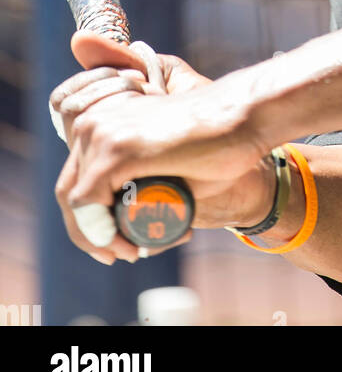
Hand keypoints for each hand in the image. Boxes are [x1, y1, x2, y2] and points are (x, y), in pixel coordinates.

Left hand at [51, 47, 274, 264]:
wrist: (243, 118)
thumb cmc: (215, 142)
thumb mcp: (168, 165)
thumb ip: (145, 184)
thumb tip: (134, 234)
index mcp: (104, 121)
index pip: (76, 178)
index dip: (89, 219)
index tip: (117, 244)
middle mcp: (95, 122)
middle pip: (69, 188)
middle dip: (89, 232)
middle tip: (122, 253)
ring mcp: (103, 132)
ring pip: (74, 198)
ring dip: (96, 236)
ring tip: (131, 251)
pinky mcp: (117, 148)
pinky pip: (86, 201)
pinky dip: (99, 230)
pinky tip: (125, 243)